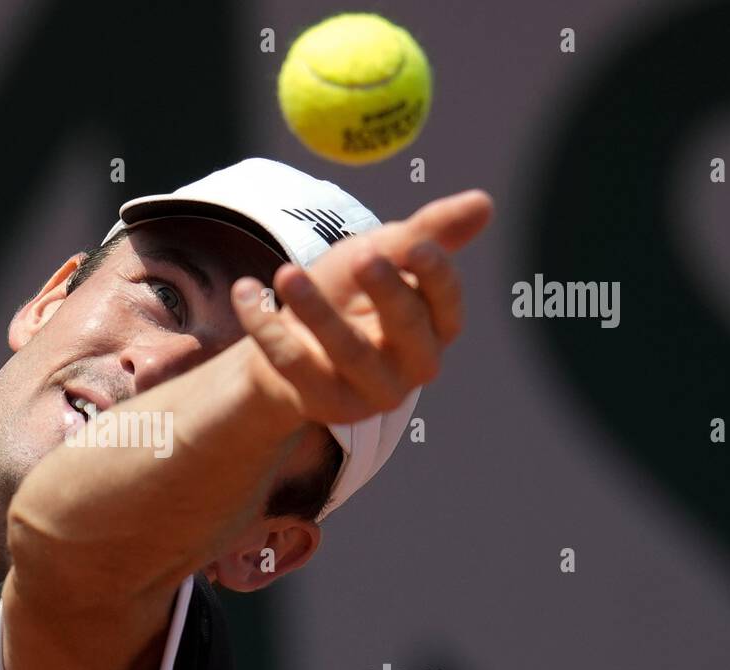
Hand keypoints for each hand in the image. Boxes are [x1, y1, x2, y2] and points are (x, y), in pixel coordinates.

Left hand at [232, 189, 493, 424]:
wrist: (289, 342)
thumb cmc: (347, 294)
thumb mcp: (381, 254)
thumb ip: (426, 233)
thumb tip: (484, 202)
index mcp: (436, 327)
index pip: (446, 304)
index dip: (434, 276)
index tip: (414, 244)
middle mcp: (413, 365)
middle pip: (406, 328)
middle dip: (385, 290)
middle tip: (363, 254)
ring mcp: (372, 392)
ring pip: (347, 351)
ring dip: (315, 309)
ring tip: (285, 271)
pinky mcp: (326, 406)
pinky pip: (294, 365)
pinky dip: (265, 326)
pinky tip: (245, 291)